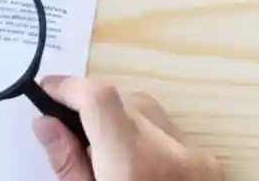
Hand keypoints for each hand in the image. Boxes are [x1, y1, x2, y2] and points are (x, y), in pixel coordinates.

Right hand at [33, 77, 222, 180]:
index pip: (99, 97)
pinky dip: (149, 140)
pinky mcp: (211, 166)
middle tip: (73, 135)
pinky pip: (172, 133)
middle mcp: (170, 155)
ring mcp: (197, 160)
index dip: (69, 87)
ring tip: (109, 160)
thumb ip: (68, 164)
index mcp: (132, 168)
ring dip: (122, 122)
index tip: (49, 91)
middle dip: (92, 109)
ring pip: (149, 112)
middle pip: (121, 100)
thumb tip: (47, 124)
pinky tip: (140, 171)